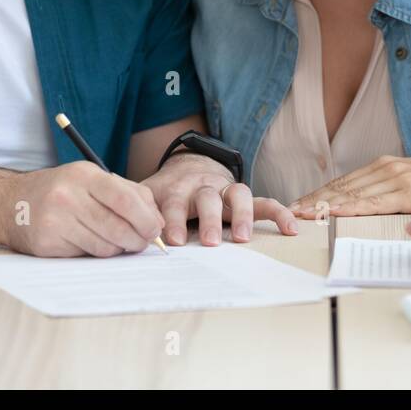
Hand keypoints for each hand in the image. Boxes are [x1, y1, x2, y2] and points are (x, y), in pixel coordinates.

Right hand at [0, 161, 164, 257]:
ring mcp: (55, 220)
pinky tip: (90, 242)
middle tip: (142, 243)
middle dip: (137, 240)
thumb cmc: (62, 191)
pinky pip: (86, 255)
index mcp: (84, 175)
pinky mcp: (47, 243)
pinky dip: (95, 253)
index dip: (146, 218)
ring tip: (116, 241)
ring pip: (104, 246)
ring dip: (117, 248)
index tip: (155, 230)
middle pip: (117, 227)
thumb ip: (128, 194)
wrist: (12, 203)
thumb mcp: (92, 179)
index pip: (125, 198)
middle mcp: (68, 196)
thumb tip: (158, 221)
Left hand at [142, 153, 297, 245]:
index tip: (172, 239)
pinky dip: (279, 213)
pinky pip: (265, 202)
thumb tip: (120, 231)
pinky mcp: (244, 198)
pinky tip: (291, 229)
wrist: (187, 168)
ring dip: (242, 216)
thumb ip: (137, 211)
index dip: (173, 220)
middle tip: (209, 241)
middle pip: (207, 198)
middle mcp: (203, 186)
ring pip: (237, 195)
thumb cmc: (165, 193)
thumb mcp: (146, 197)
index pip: (174, 203)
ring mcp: (225, 190)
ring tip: (243, 238)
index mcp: (176, 189)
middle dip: (209, 219)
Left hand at [289, 155, 410, 217]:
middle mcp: (387, 169)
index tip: (299, 203)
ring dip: (324, 204)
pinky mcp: (410, 194)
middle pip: (341, 187)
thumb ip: (392, 191)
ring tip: (303, 213)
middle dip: (314, 199)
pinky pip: (374, 202)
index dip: (319, 192)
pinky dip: (351, 207)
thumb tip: (370, 205)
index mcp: (386, 165)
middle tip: (289, 210)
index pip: (344, 181)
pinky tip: (335, 212)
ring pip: (352, 194)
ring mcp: (397, 180)